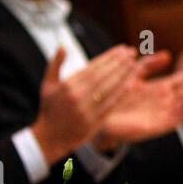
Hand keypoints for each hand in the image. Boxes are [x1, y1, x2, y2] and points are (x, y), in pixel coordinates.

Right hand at [31, 45, 140, 164]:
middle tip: (132, 52)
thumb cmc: (50, 108)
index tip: (122, 49)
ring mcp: (87, 110)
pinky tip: (132, 84)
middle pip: (104, 75)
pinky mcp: (94, 122)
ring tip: (135, 64)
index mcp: (68, 85)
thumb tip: (63, 45)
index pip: (94, 67)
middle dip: (120, 63)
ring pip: (110, 88)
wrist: (50, 137)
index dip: (110, 57)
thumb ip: (56, 64)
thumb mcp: (47, 85)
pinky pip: (111, 105)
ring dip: (124, 75)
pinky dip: (122, 94)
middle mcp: (78, 96)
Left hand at [93, 53, 182, 149]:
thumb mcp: (133, 75)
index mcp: (159, 91)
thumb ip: (149, 65)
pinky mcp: (158, 126)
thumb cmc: (115, 98)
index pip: (181, 80)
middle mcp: (164, 103)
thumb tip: (167, 55)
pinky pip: (176, 118)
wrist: (101, 119)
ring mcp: (162, 114)